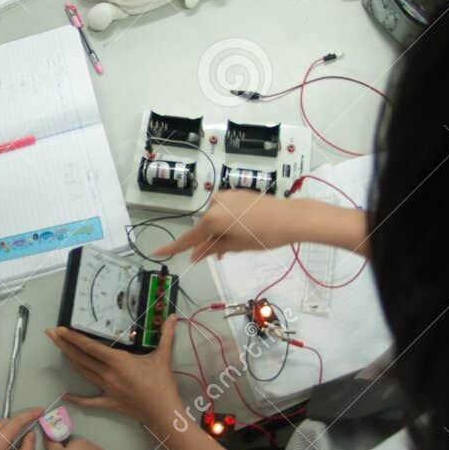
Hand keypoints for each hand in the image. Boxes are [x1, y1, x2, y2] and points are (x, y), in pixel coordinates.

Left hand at [46, 323, 179, 428]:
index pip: (91, 347)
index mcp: (119, 362)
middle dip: (64, 344)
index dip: (74, 337)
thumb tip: (173, 317)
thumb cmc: (162, 384)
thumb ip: (167, 335)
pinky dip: (77, 398)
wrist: (163, 412)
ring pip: (83, 372)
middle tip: (50, 333)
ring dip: (70, 360)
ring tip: (59, 349)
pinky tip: (65, 395)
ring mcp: (106, 389)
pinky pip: (90, 401)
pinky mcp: (109, 402)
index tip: (60, 329)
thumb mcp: (164, 357)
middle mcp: (108, 374)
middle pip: (81, 358)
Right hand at [154, 189, 302, 261]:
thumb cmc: (264, 235)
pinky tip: (240, 231)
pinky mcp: (237, 193)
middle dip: (208, 241)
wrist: (291, 218)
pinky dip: (227, 222)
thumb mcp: (236, 246)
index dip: (173, 247)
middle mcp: (215, 203)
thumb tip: (195, 255)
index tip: (157, 251)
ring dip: (219, 232)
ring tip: (234, 246)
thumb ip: (212, 249)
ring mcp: (227, 196)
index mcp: (212, 219)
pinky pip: (225, 210)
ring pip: (215, 219)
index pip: (189, 238)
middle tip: (219, 256)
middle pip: (203, 228)